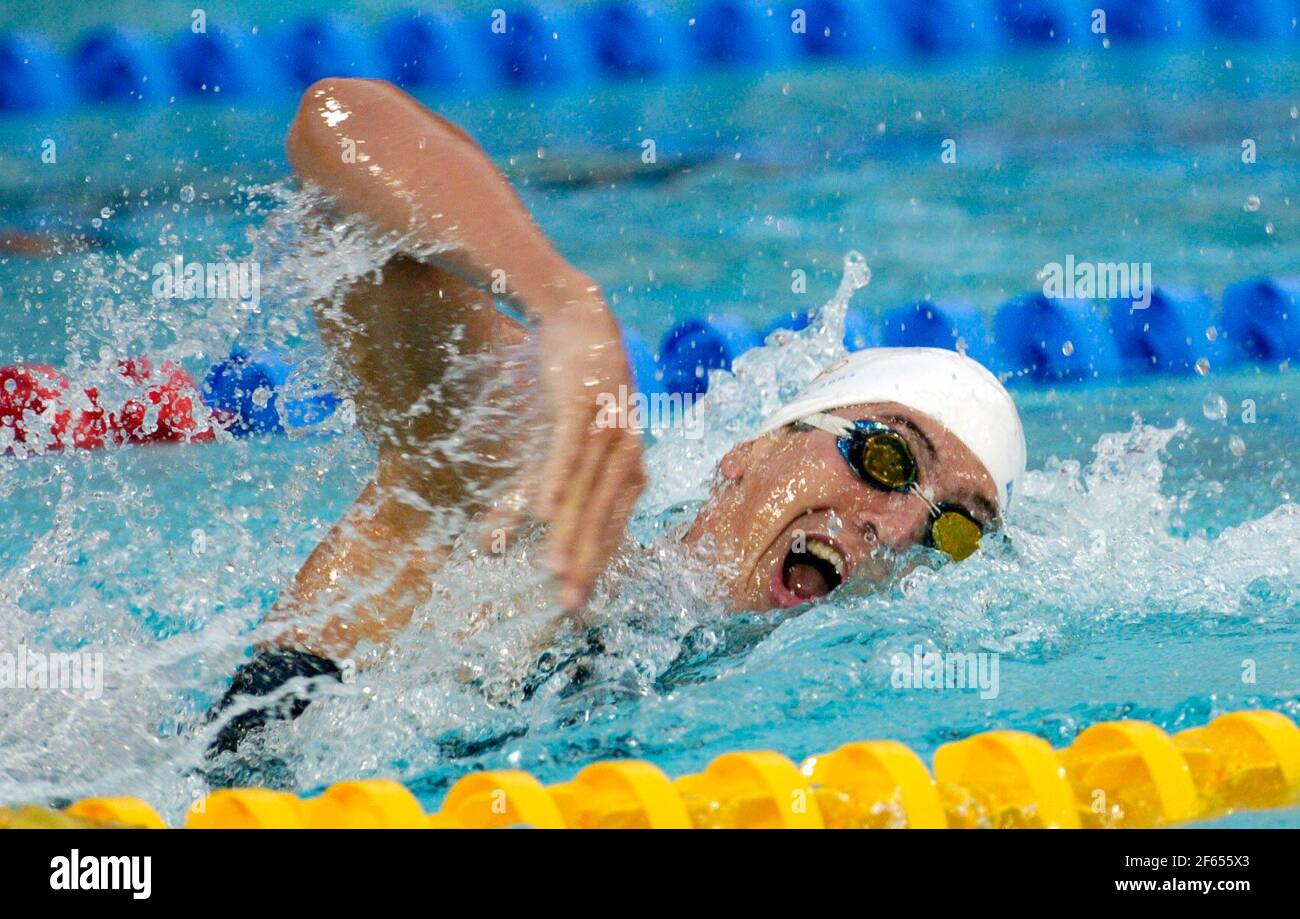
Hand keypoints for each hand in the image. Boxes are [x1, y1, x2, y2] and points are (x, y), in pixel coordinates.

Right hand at [483, 296, 645, 609]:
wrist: (576, 314)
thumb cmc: (568, 387)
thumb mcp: (550, 446)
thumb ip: (527, 494)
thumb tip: (493, 542)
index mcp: (627, 466)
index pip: (610, 527)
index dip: (592, 566)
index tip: (576, 604)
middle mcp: (624, 451)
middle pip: (600, 517)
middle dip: (583, 564)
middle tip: (567, 604)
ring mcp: (606, 427)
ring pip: (584, 492)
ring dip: (568, 533)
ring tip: (551, 572)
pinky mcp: (582, 404)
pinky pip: (566, 451)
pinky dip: (554, 482)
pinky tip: (541, 513)